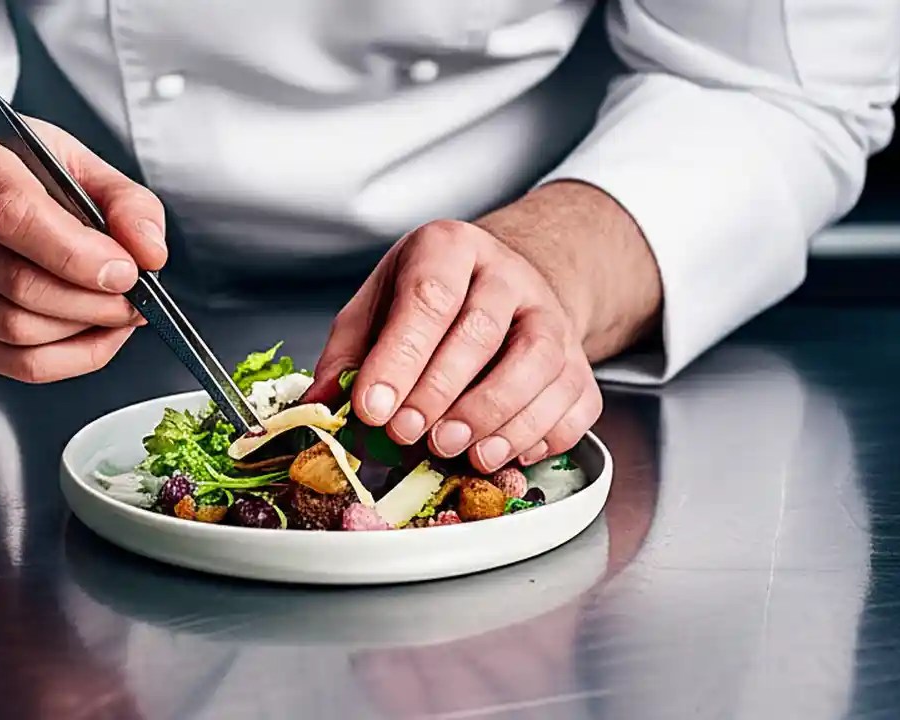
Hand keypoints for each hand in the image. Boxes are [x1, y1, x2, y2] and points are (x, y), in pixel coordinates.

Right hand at [0, 119, 166, 381]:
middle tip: (137, 298)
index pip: (13, 215)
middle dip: (93, 301)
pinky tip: (96, 336)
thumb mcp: (79, 164)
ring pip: (17, 329)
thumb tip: (150, 253)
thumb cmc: (26, 176)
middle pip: (18, 283)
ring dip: (84, 330)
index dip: (77, 254)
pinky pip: (14, 364)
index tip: (127, 271)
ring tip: (119, 311)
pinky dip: (70, 359)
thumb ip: (126, 203)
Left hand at [308, 220, 602, 471]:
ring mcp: (551, 316)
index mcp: (449, 249)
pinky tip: (504, 452)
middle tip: (407, 434)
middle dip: (440, 393)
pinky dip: (542, 434)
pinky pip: (574, 400)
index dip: (399, 358)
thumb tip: (320, 406)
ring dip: (494, 418)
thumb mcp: (377, 305)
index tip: (372, 408)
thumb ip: (348, 355)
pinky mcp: (579, 360)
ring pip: (538, 365)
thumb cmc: (432, 299)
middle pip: (481, 333)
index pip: (428, 299)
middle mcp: (507, 275)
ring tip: (455, 449)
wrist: (505, 286)